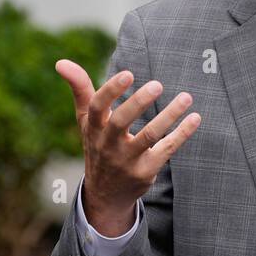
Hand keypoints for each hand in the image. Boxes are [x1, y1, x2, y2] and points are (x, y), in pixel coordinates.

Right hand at [55, 59, 200, 235]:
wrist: (105, 194)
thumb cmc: (98, 144)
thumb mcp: (86, 120)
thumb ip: (79, 89)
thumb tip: (60, 61)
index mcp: (93, 128)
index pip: (97, 107)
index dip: (110, 91)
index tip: (128, 74)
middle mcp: (107, 144)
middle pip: (121, 122)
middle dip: (138, 103)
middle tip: (158, 85)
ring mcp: (127, 159)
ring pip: (149, 136)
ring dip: (169, 116)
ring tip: (186, 97)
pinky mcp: (145, 171)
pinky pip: (166, 150)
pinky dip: (182, 133)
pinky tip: (195, 118)